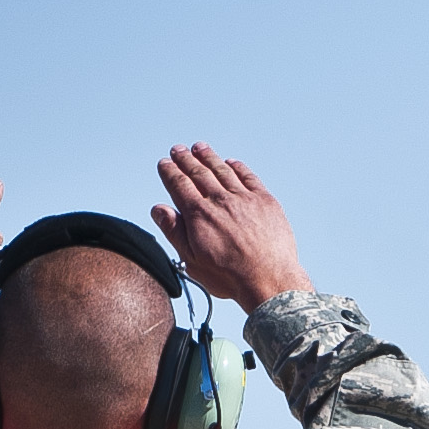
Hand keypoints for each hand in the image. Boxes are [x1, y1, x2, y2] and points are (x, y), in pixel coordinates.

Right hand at [152, 144, 313, 309]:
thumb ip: (175, 232)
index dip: (169, 172)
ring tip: (199, 148)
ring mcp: (244, 199)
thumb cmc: (231, 276)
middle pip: (199, 172)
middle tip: (178, 150)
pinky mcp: (265, 201)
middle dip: (186, 159)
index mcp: (199, 214)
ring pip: (222, 170)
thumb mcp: (193, 261)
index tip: (164, 164)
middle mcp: (220, 200)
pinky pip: (248, 177)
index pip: (179, 184)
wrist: (269, 281)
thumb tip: (159, 209)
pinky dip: (237, 167)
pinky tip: (231, 163)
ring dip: (209, 157)